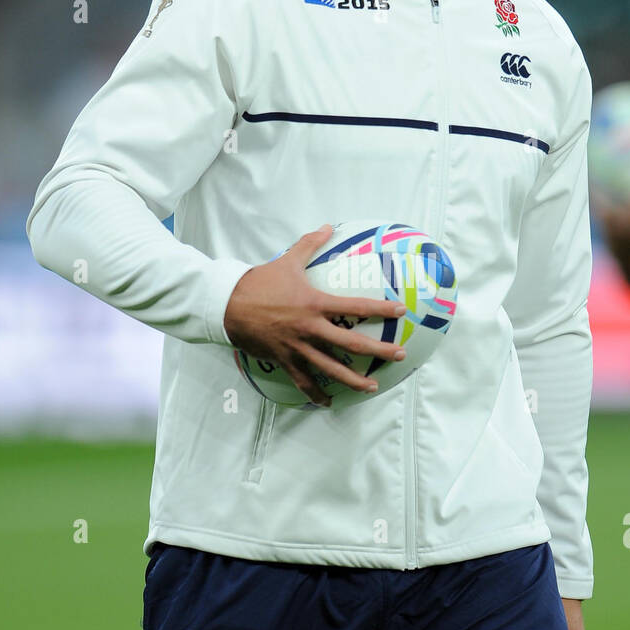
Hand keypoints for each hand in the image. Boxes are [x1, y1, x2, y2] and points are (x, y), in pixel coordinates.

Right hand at [224, 223, 407, 406]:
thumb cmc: (259, 282)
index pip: (356, 307)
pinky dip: (316, 394)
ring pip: (331, 369)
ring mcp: (298, 347)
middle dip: (379, 351)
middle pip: (352, 344)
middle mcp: (311, 328)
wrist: (228, 304)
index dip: (381, 310)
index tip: (401, 312)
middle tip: (400, 355)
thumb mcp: (287, 260)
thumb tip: (326, 226)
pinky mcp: (284, 359)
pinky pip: (303, 381)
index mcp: (315, 303)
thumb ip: (309, 244)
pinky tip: (328, 403)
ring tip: (373, 386)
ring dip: (354, 380)